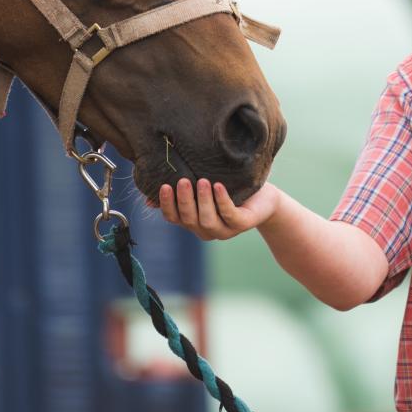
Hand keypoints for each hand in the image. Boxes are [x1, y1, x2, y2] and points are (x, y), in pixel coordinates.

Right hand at [158, 177, 280, 241]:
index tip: (164, 186)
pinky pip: (229, 215)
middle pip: (189, 219)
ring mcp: (224, 230)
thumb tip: (147, 199)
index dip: (167, 204)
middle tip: (183, 181)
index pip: (174, 217)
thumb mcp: (203, 189)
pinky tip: (218, 186)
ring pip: (207, 220)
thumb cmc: (230, 190)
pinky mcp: (241, 224)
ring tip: (202, 181)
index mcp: (194, 221)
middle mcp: (206, 229)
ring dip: (203, 201)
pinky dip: (222, 201)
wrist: (264, 198)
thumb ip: (179, 192)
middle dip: (184, 200)